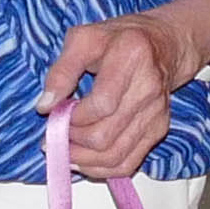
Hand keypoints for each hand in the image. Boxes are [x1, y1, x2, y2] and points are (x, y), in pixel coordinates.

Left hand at [38, 14, 193, 179]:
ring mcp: (156, 113)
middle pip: (105, 136)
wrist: (163, 45)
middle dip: (72, 142)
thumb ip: (61, 71)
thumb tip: (46, 106)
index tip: (56, 115)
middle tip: (53, 136)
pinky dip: (101, 170)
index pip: (100, 105)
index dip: (73, 118)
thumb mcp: (83, 38)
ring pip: (115, 156)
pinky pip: (128, 164)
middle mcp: (148, 88)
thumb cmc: (120, 39)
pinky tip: (83, 161)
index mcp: (130, 57)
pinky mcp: (158, 130)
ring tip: (64, 151)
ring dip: (82, 161)